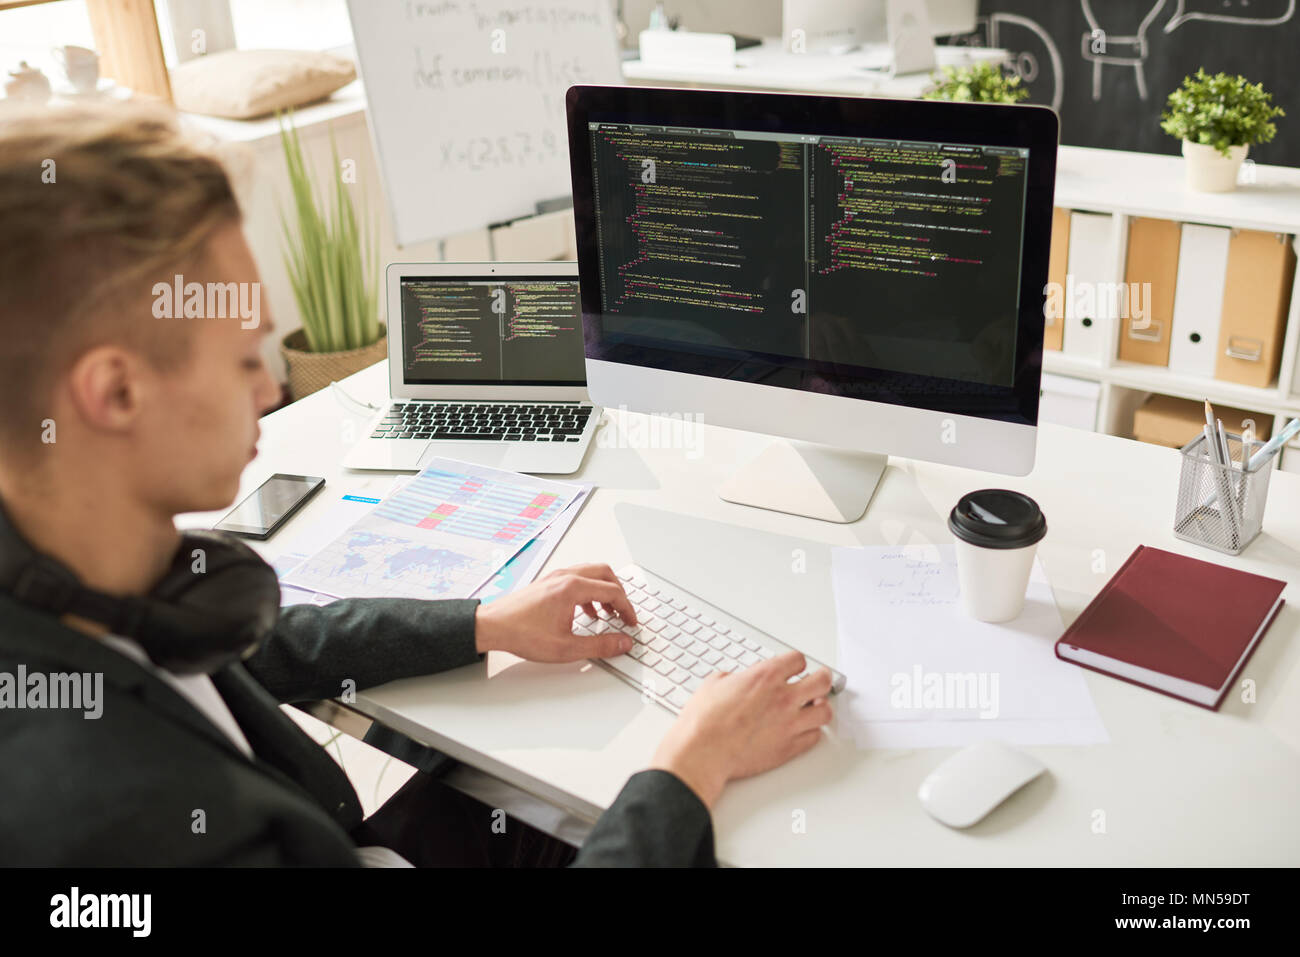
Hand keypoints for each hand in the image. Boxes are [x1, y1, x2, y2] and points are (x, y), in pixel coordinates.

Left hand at [474, 563, 638, 662]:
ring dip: (604, 592)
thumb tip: (622, 642)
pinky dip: (589, 592)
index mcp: (572, 588)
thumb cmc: (522, 633)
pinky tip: (586, 612)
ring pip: (590, 574)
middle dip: (619, 594)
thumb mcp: (567, 647)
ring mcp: (555, 577)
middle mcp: (565, 577)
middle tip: (624, 613)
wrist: (492, 626)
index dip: (627, 608)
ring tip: (607, 614)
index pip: (613, 591)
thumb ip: (600, 645)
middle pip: (605, 574)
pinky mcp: (548, 583)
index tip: (631, 622)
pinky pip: (577, 579)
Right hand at [649, 651, 833, 809]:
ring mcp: (789, 724)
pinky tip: (803, 730)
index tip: (795, 668)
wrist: (702, 752)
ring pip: (825, 712)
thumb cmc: (704, 721)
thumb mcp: (714, 683)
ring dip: (820, 708)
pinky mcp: (789, 748)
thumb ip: (733, 678)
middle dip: (822, 680)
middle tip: (819, 681)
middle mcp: (783, 698)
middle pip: (822, 681)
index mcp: (765, 676)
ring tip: (814, 708)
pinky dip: (811, 732)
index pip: (798, 660)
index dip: (796, 663)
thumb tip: (734, 680)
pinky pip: (814, 737)